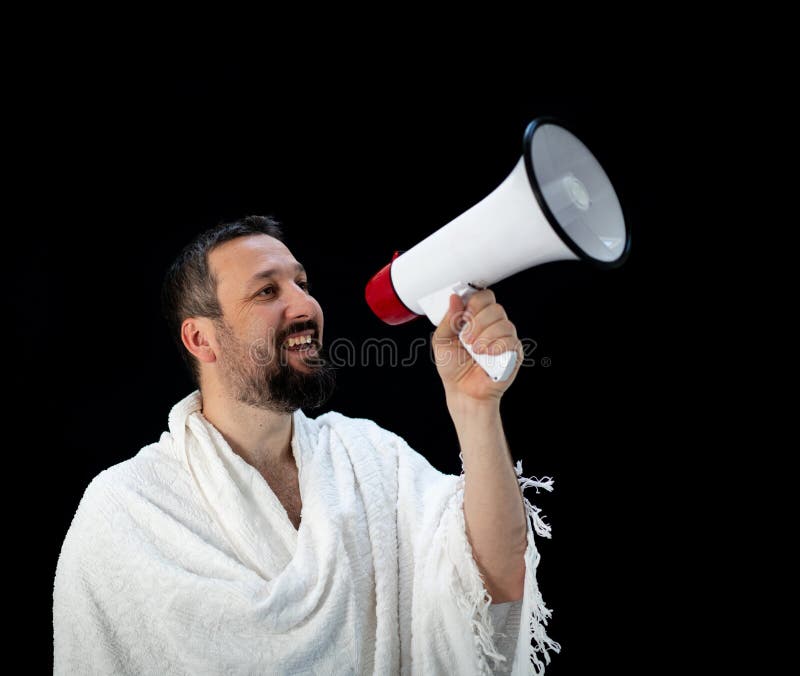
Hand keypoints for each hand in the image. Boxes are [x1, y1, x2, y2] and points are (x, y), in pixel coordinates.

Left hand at [432, 290, 521, 405]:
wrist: (463, 391)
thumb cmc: (453, 368)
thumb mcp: (442, 340)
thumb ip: (448, 319)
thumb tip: (455, 298)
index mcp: (476, 319)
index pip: (483, 297)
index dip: (474, 303)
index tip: (463, 317)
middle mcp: (493, 326)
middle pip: (495, 307)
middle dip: (477, 322)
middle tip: (466, 339)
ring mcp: (505, 338)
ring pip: (503, 323)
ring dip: (485, 336)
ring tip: (475, 351)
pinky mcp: (514, 352)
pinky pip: (511, 340)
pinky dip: (496, 347)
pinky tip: (487, 355)